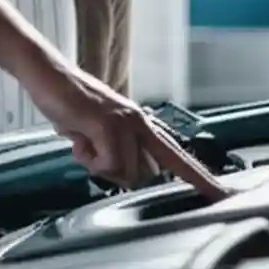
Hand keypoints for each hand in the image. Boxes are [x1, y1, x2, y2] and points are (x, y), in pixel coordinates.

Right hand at [21, 50, 230, 199]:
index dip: (200, 177)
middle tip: (92, 152)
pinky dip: (89, 160)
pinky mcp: (107, 124)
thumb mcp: (96, 131)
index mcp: (140, 123)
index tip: (223, 194)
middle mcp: (138, 122)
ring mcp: (125, 122)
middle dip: (117, 174)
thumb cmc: (67, 100)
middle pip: (145, 174)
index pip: (177, 156)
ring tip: (83, 141)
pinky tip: (78, 139)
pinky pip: (107, 163)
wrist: (46, 73)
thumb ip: (114, 150)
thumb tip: (121, 173)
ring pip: (126, 171)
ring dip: (98, 165)